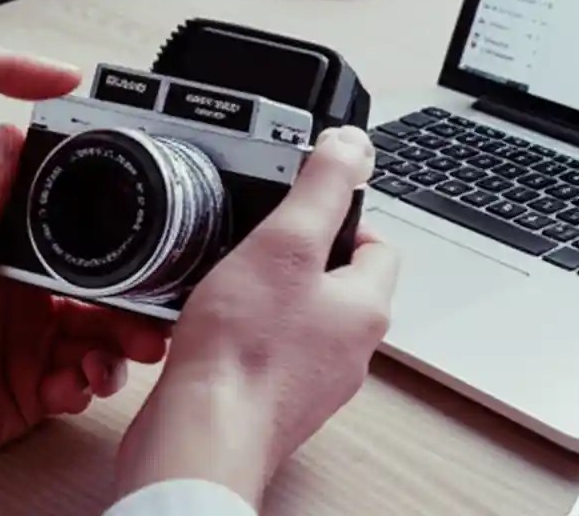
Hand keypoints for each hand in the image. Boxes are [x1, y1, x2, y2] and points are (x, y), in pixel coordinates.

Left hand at [0, 125, 169, 502]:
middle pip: (106, 303)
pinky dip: (87, 387)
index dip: (124, 261)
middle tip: (154, 330)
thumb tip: (10, 132)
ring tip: (111, 365)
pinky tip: (75, 388)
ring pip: (102, 347)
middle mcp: (30, 304)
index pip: (86, 253)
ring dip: (118, 355)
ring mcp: (32, 351)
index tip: (155, 267)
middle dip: (135, 315)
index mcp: (15, 264)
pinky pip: (79, 388)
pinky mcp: (29, 397)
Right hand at [114, 127, 398, 508]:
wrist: (201, 434)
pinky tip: (213, 324)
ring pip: (300, 315)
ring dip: (268, 293)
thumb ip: (321, 189)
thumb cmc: (243, 352)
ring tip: (230, 280)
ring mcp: (312, 377)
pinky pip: (270, 349)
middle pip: (337, 280)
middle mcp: (349, 348)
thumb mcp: (285, 244)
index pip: (377, 243)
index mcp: (365, 307)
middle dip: (298, 255)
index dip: (342, 214)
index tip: (300, 205)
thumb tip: (352, 144)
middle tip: (258, 242)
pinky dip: (246, 331)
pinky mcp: (274, 398)